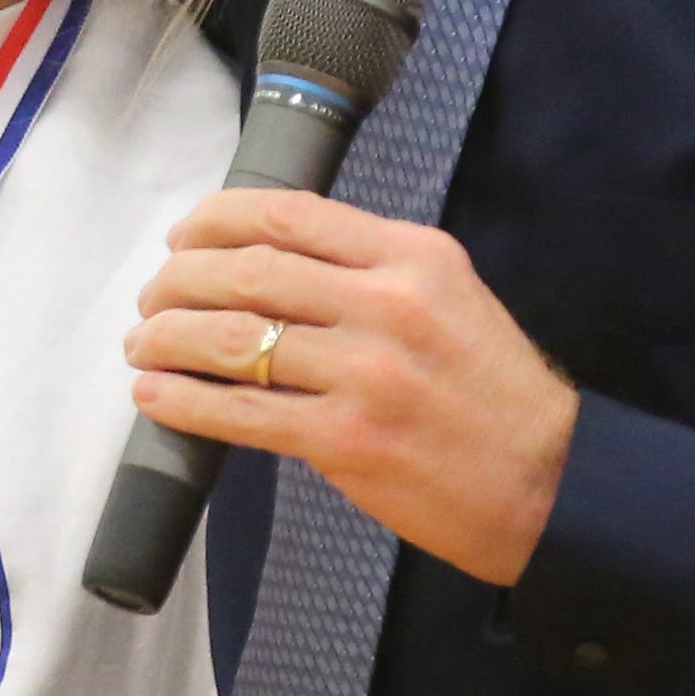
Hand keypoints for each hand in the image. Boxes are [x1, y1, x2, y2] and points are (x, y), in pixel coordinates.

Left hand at [125, 189, 577, 588]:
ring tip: (143, 346)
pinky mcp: (348, 440)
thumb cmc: (492, 392)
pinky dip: (184, 401)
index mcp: (412, 255)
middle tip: (151, 298)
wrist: (551, 481)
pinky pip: (242, 413)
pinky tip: (156, 397)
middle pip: (247, 271)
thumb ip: (371, 271)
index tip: (183, 236)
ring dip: (168, 339)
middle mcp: (386, 303)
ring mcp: (366, 373)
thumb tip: (269, 263)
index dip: (216, 219)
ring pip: (233, 339)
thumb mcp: (448, 296)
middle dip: (178, 281)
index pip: (289, 215)